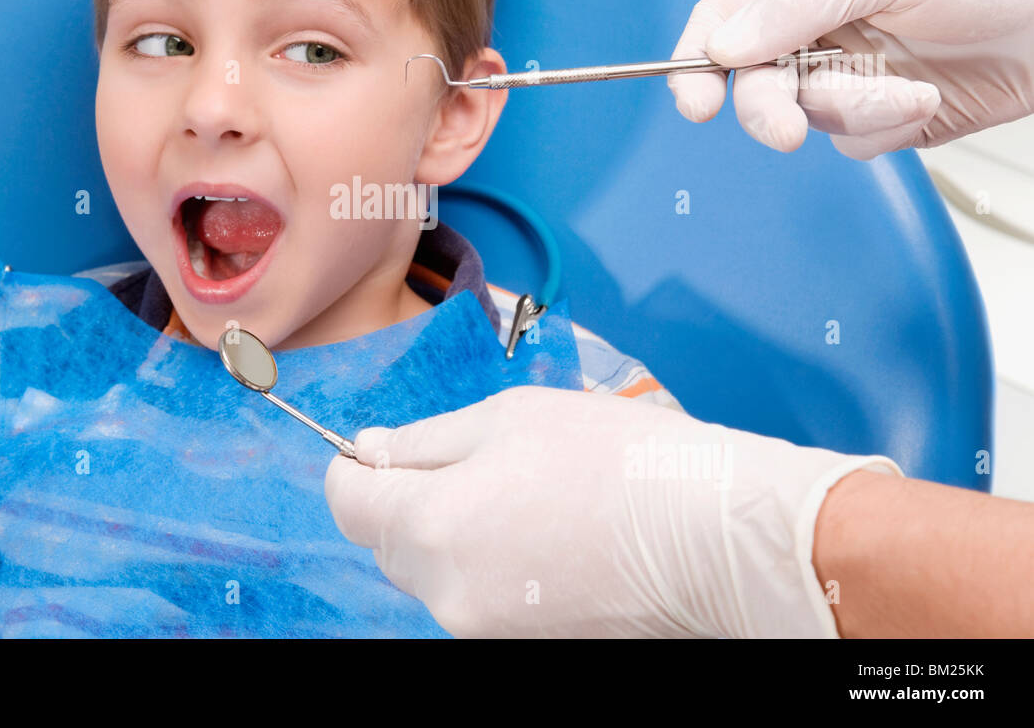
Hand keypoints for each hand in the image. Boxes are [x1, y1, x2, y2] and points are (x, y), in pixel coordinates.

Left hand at [325, 385, 900, 636]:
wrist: (714, 538)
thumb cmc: (618, 462)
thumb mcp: (510, 418)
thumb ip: (426, 440)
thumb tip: (371, 450)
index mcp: (433, 525)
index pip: (348, 503)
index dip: (352, 468)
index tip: (374, 450)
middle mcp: (446, 593)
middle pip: (389, 543)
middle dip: (410, 499)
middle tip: (473, 460)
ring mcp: (484, 628)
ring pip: (434, 573)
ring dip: (454, 532)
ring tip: (526, 495)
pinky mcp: (521, 644)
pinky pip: (478, 596)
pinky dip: (491, 563)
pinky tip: (546, 533)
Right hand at [668, 0, 1033, 158]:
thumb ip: (798, 2)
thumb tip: (724, 41)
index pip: (726, 16)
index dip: (697, 58)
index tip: (695, 99)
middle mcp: (820, 27)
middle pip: (751, 82)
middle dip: (767, 107)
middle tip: (783, 128)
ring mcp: (849, 76)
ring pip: (805, 117)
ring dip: (855, 110)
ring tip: (907, 87)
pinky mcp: (883, 118)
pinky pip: (852, 143)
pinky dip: (885, 128)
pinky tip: (925, 99)